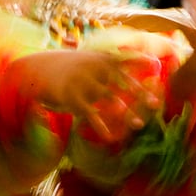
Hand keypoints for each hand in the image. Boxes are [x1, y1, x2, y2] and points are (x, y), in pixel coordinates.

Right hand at [9, 50, 162, 143]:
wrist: (38, 70)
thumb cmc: (70, 69)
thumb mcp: (90, 60)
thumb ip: (109, 64)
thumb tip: (132, 67)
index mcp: (101, 59)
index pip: (125, 58)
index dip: (141, 60)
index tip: (157, 64)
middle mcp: (94, 68)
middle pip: (122, 80)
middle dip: (139, 92)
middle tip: (154, 104)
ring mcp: (84, 82)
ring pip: (109, 98)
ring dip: (125, 112)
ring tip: (138, 124)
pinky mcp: (72, 97)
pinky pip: (90, 113)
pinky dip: (99, 125)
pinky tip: (108, 137)